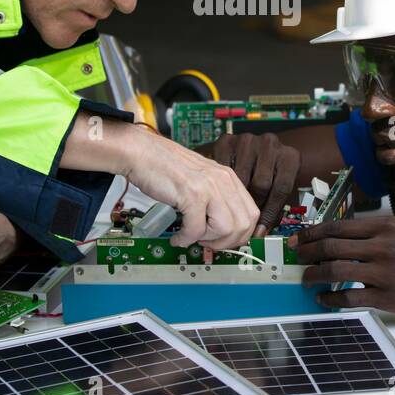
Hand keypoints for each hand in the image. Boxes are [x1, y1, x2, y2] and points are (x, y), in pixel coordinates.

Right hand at [121, 126, 259, 248]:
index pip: (252, 214)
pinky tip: (178, 236)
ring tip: (192, 236)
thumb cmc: (165, 167)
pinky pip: (196, 229)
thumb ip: (215, 200)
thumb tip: (224, 229)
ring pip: (226, 229)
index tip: (224, 241)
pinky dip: (186, 239)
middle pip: (244, 225)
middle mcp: (222, 180)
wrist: (142, 152)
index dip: (240, 235)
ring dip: (208, 240)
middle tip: (207, 242)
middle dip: (226, 242)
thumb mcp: (200, 179)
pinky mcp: (191, 194)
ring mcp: (208, 186)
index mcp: (228, 177)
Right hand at [201, 132, 300, 235]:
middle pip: (261, 184)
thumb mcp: (277, 187)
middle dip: (252, 207)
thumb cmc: (267, 173)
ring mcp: (248, 140)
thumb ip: (273, 208)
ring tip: (230, 210)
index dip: (270, 214)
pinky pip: (222, 170)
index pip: (282, 188)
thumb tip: (260, 234)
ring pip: (241, 179)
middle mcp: (271, 144)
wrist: (249, 149)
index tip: (259, 230)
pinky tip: (221, 191)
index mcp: (289, 156)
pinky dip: (221, 184)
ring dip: (234, 197)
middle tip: (243, 222)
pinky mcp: (227, 141)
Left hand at [290, 215, 394, 318]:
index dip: (312, 233)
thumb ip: (377, 231)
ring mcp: (385, 272)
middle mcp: (383, 246)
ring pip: (335, 271)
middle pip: (332, 247)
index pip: (338, 226)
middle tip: (296, 257)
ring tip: (306, 279)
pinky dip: (331, 299)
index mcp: (387, 226)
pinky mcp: (387, 297)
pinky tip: (323, 299)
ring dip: (314, 275)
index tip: (298, 238)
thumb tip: (341, 236)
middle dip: (306, 252)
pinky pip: (349, 297)